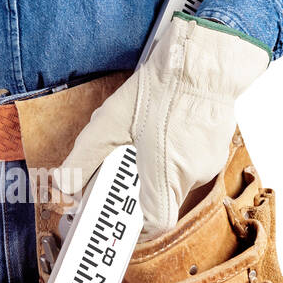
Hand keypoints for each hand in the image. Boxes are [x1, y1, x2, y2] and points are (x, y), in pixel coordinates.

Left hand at [55, 13, 269, 237]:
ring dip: (157, 166)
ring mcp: (210, 162)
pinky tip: (163, 129)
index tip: (117, 212)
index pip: (156, 223)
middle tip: (122, 164)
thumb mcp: (108, 124)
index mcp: (166, 176)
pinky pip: (191, 161)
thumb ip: (84, 160)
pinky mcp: (218, 148)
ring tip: (144, 139)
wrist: (204, 60)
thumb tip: (64, 186)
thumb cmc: (160, 90)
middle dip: (140, 185)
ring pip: (176, 178)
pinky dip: (175, 152)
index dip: (135, 221)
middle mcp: (193, 176)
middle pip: (162, 198)